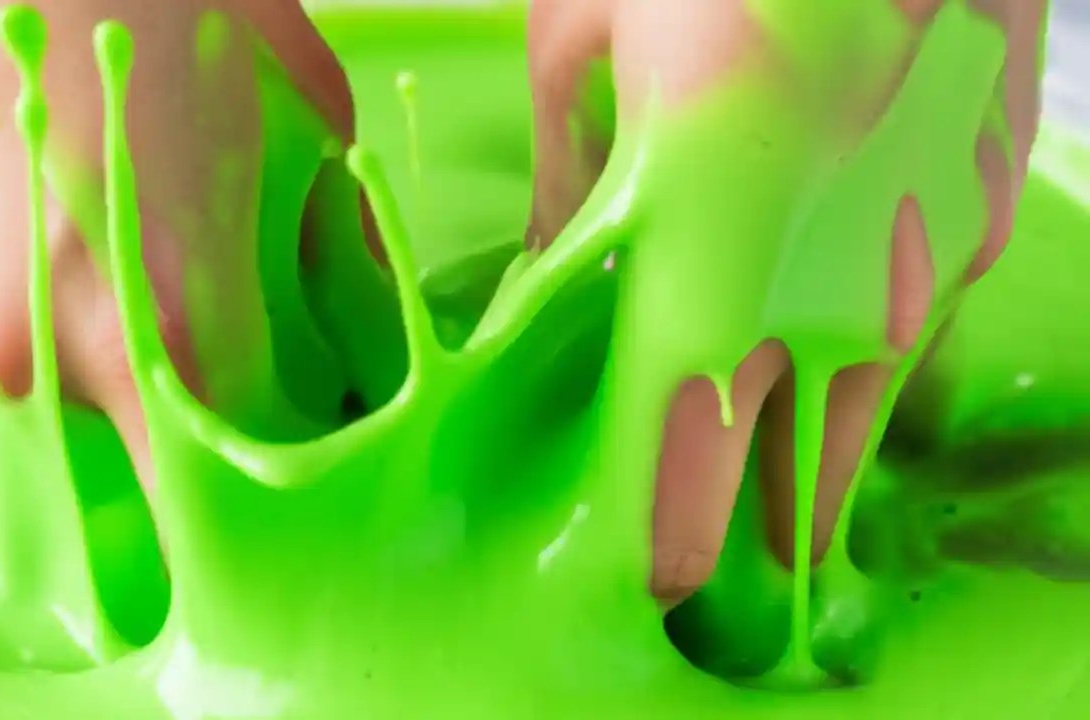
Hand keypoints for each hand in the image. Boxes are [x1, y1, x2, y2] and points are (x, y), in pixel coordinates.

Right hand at [0, 0, 352, 485]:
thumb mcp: (299, 106)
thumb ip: (336, 248)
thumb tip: (364, 323)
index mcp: (164, 328)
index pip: (228, 493)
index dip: (271, 484)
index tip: (296, 454)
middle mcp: (36, 359)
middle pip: (130, 475)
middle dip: (182, 447)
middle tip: (216, 368)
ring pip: (38, 427)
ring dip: (92, 394)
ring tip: (115, 284)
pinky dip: (16, 338)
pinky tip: (39, 247)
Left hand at [528, 0, 1045, 604]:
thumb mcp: (586, 40)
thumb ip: (568, 183)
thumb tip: (542, 272)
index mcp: (712, 228)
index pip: (681, 443)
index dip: (664, 532)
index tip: (645, 583)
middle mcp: (838, 263)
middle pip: (796, 463)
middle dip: (749, 529)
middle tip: (712, 573)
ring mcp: (928, 239)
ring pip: (871, 408)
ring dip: (820, 461)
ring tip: (785, 503)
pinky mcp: (980, 203)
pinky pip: (920, 311)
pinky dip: (873, 343)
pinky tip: (840, 332)